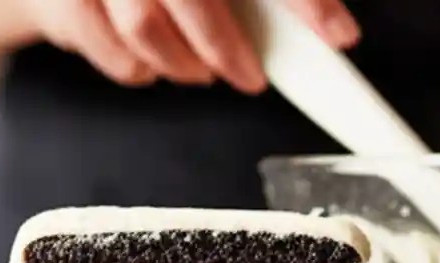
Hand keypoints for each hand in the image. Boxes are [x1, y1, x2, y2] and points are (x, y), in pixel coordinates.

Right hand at [23, 0, 359, 91]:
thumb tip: (330, 25)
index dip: (306, 1)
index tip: (339, 36)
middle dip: (228, 50)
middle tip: (250, 77)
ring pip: (145, 27)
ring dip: (182, 63)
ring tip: (202, 70)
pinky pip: (100, 41)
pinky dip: (135, 67)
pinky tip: (152, 63)